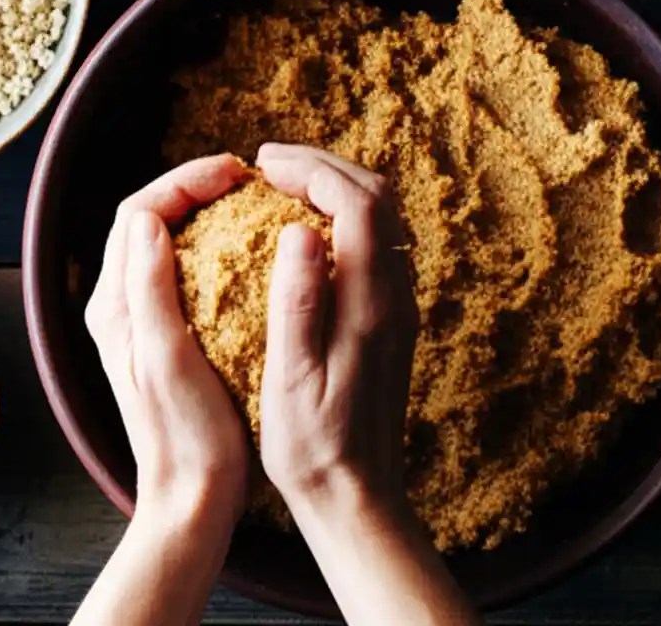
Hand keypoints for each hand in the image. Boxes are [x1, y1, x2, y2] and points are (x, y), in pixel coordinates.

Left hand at [84, 154, 249, 524]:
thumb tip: (146, 217)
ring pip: (169, 244)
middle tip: (247, 180)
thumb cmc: (187, 435)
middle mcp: (122, 307)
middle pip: (150, 220)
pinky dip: (216, 249)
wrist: (192, 498)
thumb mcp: (167, 358)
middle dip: (195, 188)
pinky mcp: (170, 338)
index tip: (234, 173)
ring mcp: (145, 322)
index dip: (183, 180)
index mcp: (115, 306)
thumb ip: (149, 288)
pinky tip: (254, 254)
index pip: (137, 212)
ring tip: (253, 204)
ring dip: (205, 215)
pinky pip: (188, 272)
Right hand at [255, 142, 417, 508]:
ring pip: (382, 217)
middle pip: (377, 197)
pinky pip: (376, 244)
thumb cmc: (313, 446)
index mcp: (370, 304)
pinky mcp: (391, 321)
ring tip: (282, 187)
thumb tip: (299, 230)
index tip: (262, 165)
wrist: (359, 495)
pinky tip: (303, 233)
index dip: (311, 170)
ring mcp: (398, 307)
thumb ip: (297, 301)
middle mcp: (396, 297)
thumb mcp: (290, 378)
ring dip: (336, 188)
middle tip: (269, 164)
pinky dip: (342, 218)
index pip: (356, 203)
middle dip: (324, 166)